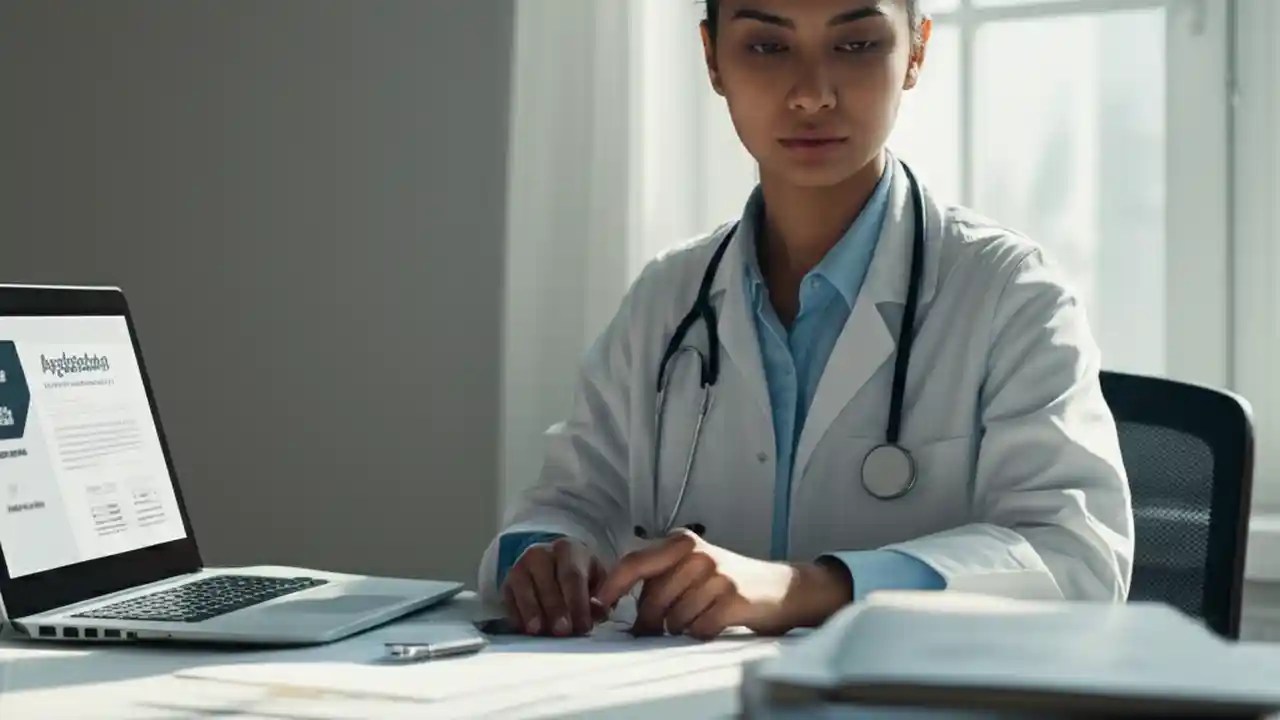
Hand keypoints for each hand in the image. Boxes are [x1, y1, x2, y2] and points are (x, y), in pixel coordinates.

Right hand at [501, 537, 607, 636]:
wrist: (552, 564)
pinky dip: (516, 615)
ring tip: (538, 630)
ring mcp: (521, 566)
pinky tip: (525, 629)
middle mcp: (542, 554)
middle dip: (555, 609)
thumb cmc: (579, 575)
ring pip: (524, 588)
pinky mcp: (507, 582)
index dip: (577, 602)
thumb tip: (599, 612)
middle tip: (562, 631)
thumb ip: (601, 597)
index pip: (572, 576)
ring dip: (532, 611)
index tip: (583, 626)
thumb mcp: (596, 581)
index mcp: (568, 550)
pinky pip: (509, 599)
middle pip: (547, 582)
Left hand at [593, 530, 852, 640]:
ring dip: (680, 628)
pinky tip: (713, 623)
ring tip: (697, 617)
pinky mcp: (733, 598)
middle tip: (655, 629)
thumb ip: (659, 576)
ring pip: (675, 618)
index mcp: (681, 542)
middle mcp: (696, 553)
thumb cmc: (725, 580)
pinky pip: (699, 628)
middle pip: (653, 598)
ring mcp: (716, 575)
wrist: (781, 587)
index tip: (598, 606)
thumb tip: (614, 603)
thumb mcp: (692, 565)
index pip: (634, 562)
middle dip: (650, 621)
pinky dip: (700, 633)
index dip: (612, 586)